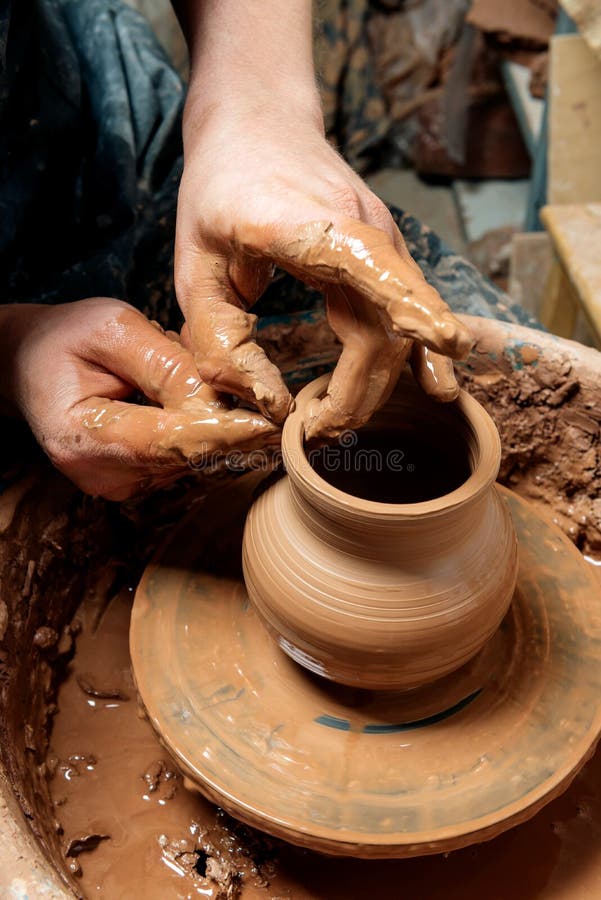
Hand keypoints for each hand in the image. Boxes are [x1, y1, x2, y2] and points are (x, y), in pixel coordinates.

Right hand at [0, 299, 277, 499]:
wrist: (31, 362)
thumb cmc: (67, 339)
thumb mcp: (112, 328)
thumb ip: (164, 364)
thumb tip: (218, 398)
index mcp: (82, 437)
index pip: (170, 441)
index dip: (226, 432)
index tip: (273, 423)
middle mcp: (101, 474)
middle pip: (188, 455)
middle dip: (230, 424)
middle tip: (263, 396)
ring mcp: (119, 484)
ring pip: (193, 457)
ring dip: (211, 420)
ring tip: (189, 376)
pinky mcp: (138, 481)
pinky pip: (186, 456)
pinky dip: (197, 426)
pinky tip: (182, 397)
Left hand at [175, 102, 472, 439]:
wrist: (258, 122)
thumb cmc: (220, 191)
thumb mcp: (192, 264)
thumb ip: (218, 335)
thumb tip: (267, 403)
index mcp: (300, 221)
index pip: (364, 258)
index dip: (404, 300)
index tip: (442, 341)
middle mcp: (358, 225)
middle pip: (384, 323)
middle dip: (357, 393)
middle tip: (316, 434)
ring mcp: (380, 237)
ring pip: (399, 325)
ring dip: (375, 383)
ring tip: (335, 423)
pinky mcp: (385, 251)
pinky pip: (406, 309)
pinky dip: (415, 353)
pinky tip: (434, 386)